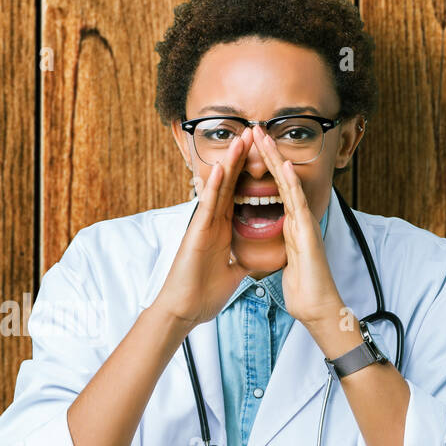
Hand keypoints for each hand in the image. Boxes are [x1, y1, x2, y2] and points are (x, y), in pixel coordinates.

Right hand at [151, 134, 250, 328]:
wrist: (186, 310)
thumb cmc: (204, 293)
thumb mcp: (233, 273)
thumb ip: (241, 261)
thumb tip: (253, 259)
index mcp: (221, 230)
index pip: (237, 196)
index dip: (246, 175)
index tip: (259, 156)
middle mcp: (212, 223)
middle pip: (228, 185)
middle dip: (239, 160)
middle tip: (250, 134)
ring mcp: (202, 226)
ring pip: (217, 189)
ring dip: (228, 164)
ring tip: (239, 140)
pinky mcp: (195, 234)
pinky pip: (206, 207)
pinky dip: (212, 188)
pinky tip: (219, 170)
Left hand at [250, 126, 345, 326]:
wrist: (317, 307)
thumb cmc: (304, 291)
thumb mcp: (287, 264)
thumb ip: (283, 250)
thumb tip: (276, 246)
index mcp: (291, 226)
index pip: (276, 191)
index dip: (264, 169)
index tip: (251, 149)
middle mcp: (299, 220)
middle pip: (282, 180)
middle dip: (268, 155)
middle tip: (256, 130)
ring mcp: (304, 223)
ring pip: (288, 184)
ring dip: (275, 159)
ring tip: (263, 136)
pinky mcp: (307, 231)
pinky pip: (297, 202)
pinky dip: (291, 182)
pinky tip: (283, 164)